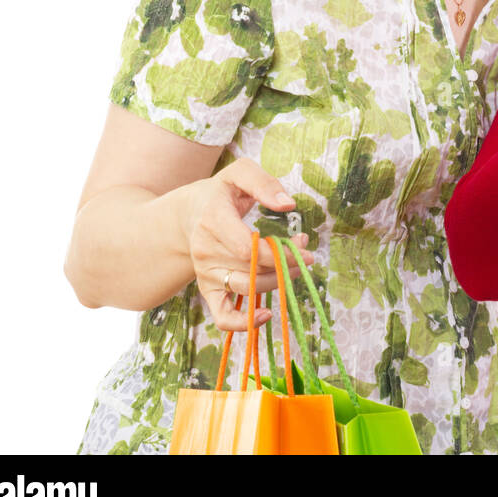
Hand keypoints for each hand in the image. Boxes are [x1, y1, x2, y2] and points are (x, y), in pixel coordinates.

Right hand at [179, 155, 313, 330]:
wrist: (191, 213)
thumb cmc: (223, 192)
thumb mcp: (240, 173)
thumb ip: (264, 183)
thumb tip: (288, 204)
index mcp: (213, 220)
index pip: (248, 248)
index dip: (279, 253)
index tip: (304, 248)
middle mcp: (205, 250)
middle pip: (253, 270)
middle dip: (287, 265)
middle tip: (306, 255)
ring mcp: (206, 273)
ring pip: (247, 289)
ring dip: (279, 282)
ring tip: (297, 268)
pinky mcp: (208, 289)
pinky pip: (222, 316)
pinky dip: (243, 323)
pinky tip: (266, 315)